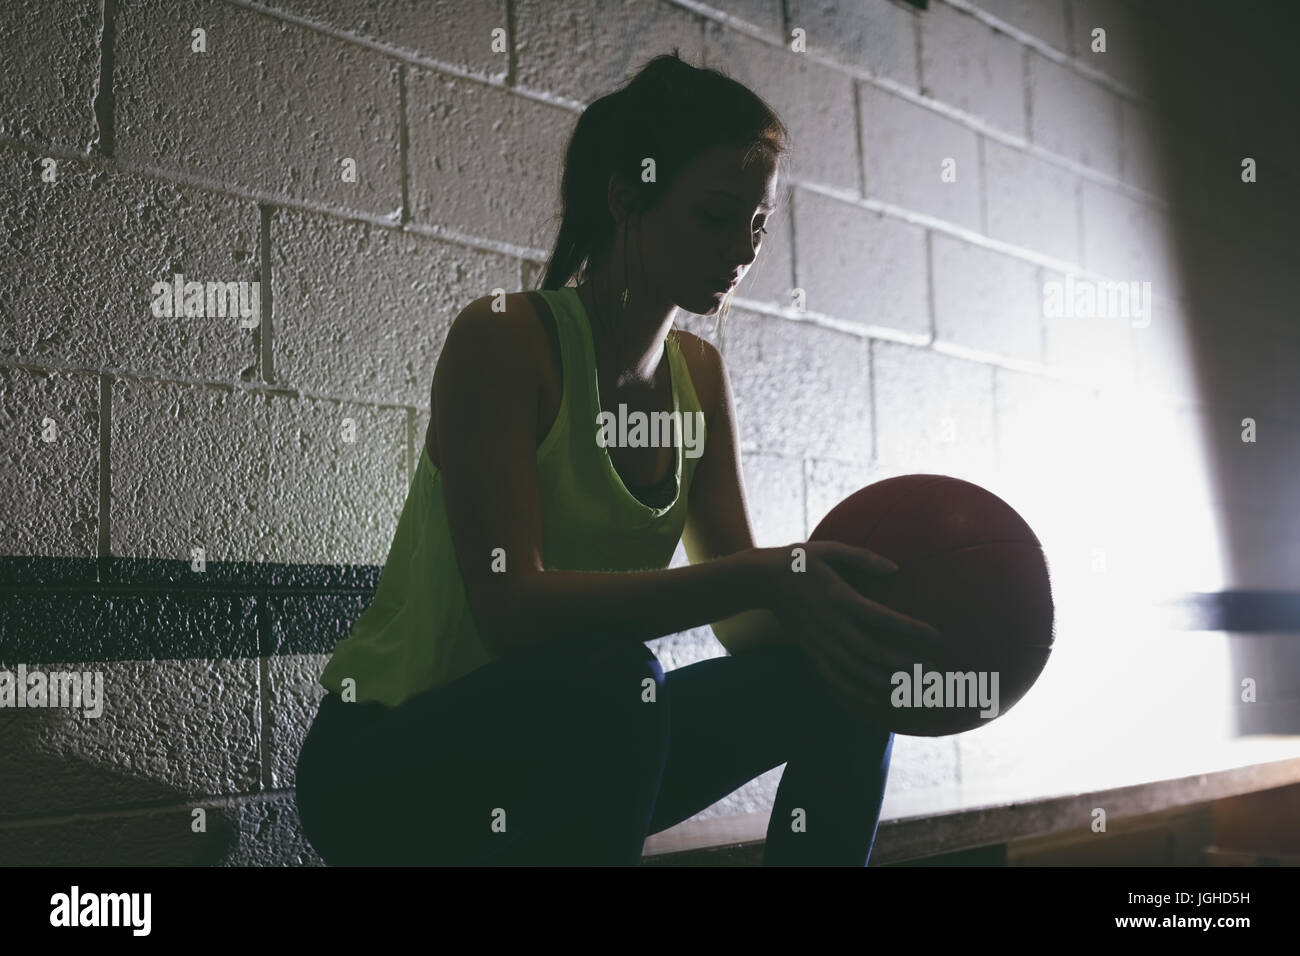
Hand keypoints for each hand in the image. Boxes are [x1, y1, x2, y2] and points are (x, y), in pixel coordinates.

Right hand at [759, 541, 943, 723]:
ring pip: (854, 670)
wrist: (762, 581)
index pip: (879, 617)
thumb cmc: (801, 560)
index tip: (934, 636)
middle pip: (871, 651)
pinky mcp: (812, 651)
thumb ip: (863, 558)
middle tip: (932, 670)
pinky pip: (835, 678)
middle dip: (903, 664)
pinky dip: (856, 692)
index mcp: (838, 596)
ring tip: (912, 689)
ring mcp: (820, 641)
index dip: (908, 629)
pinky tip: (877, 700)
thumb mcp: (830, 549)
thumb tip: (896, 569)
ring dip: (885, 682)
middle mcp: (830, 623)